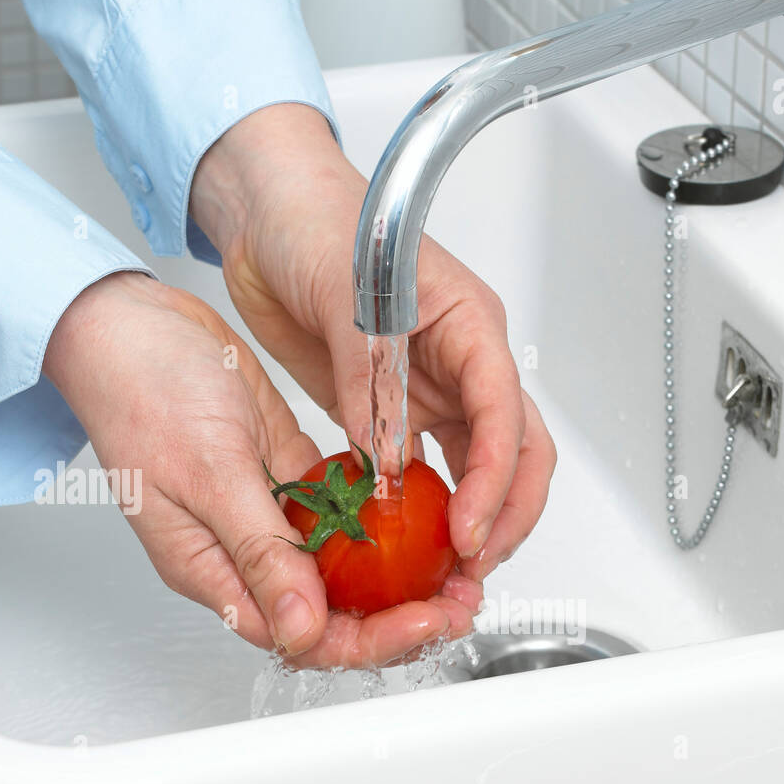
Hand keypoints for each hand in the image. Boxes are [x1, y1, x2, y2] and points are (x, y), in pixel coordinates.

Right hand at [44, 272, 480, 666]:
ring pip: (345, 576)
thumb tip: (304, 632)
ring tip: (457, 572)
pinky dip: (382, 528)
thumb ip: (260, 555)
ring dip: (401, 580)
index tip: (429, 619)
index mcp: (216, 572)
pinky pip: (341, 523)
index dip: (374, 640)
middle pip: (336, 617)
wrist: (128, 324)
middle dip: (403, 619)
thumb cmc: (142, 391)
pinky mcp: (288, 484)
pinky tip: (425, 524)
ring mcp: (270, 522)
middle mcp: (247, 558)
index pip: (307, 638)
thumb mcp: (210, 475)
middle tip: (462, 601)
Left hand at [189, 104, 555, 580]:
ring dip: (473, 520)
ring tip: (450, 571)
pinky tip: (410, 540)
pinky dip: (425, 509)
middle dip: (503, 514)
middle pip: (515, 451)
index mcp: (467, 324)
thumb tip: (383, 460)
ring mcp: (432, 390)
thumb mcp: (340, 293)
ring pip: (479, 468)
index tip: (468, 527)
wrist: (267, 213)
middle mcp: (462, 362)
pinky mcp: (396, 411)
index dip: (494, 477)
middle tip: (471, 567)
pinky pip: (426, 470)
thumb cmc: (313, 219)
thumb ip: (366, 377)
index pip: (503, 410)